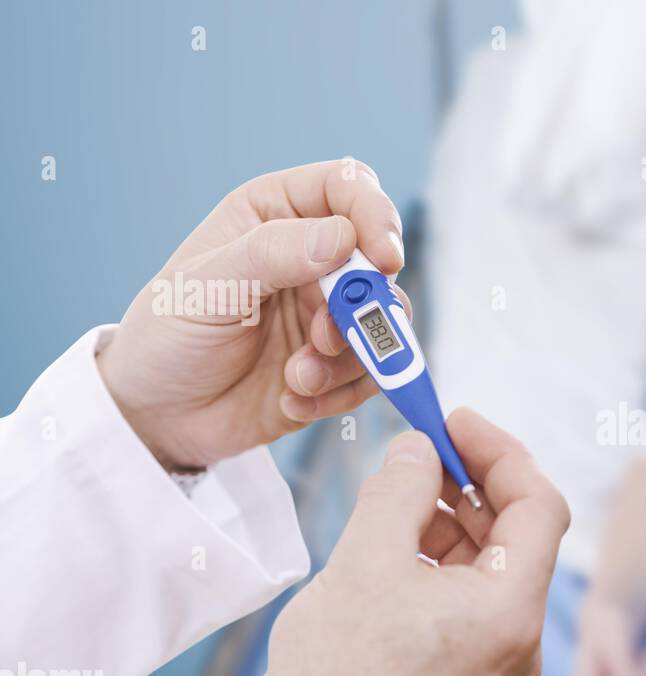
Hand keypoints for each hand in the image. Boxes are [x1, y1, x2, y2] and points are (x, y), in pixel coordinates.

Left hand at [96, 160, 409, 470]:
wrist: (159, 417)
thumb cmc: (168, 337)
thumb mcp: (207, 287)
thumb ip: (271, 254)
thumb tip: (342, 237)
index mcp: (275, 215)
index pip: (348, 188)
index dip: (375, 215)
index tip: (384, 259)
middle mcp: (311, 259)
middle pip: (378, 264)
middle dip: (363, 307)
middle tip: (325, 338)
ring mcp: (328, 313)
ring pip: (385, 322)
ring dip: (347, 358)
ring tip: (297, 377)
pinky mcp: (337, 364)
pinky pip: (373, 374)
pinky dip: (341, 393)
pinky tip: (293, 399)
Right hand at [252, 410, 570, 675]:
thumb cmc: (334, 668)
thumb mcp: (366, 556)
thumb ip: (402, 486)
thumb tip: (421, 447)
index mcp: (512, 614)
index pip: (539, 507)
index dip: (502, 454)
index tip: (456, 423)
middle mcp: (522, 646)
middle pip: (520, 539)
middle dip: (474, 487)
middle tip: (425, 451)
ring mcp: (501, 669)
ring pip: (496, 572)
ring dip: (457, 525)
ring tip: (402, 497)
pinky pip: (477, 606)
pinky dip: (448, 568)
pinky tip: (403, 546)